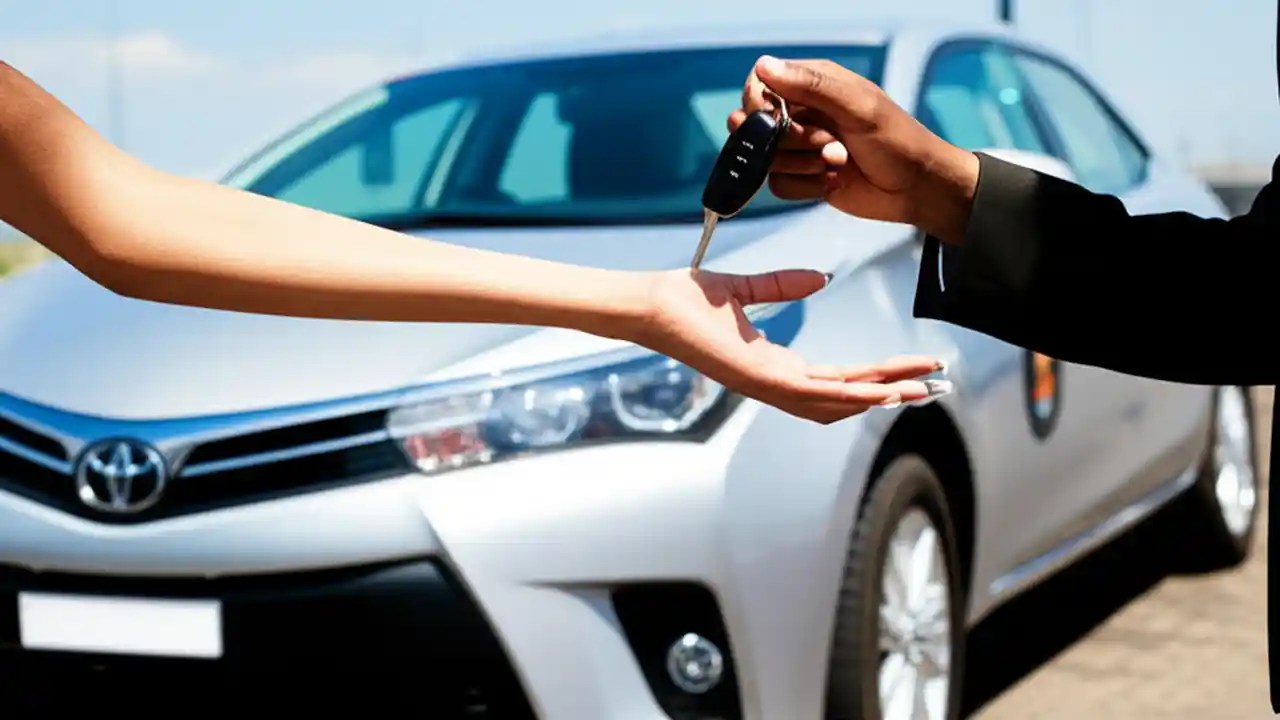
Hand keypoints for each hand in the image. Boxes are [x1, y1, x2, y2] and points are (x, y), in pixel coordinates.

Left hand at [630, 268, 948, 423]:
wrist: (653, 304)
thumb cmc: (687, 300)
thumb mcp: (746, 290)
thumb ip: (783, 285)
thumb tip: (821, 278)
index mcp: (775, 364)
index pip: (839, 375)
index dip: (879, 374)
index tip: (914, 365)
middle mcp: (775, 382)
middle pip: (847, 395)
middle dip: (892, 390)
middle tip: (934, 383)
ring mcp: (767, 384)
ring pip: (836, 401)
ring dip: (880, 396)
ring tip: (918, 389)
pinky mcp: (757, 377)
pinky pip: (810, 390)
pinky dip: (846, 393)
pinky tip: (877, 389)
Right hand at [729, 55, 979, 243]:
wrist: (916, 188)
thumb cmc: (897, 140)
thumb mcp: (857, 107)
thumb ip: (811, 87)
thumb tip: (764, 66)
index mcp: (813, 84)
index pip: (759, 84)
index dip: (758, 105)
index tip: (771, 121)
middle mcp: (802, 113)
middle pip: (758, 127)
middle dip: (792, 142)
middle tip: (829, 144)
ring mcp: (800, 147)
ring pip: (767, 159)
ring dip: (803, 166)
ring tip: (839, 162)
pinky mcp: (802, 177)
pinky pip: (778, 185)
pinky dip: (806, 187)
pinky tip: (834, 181)